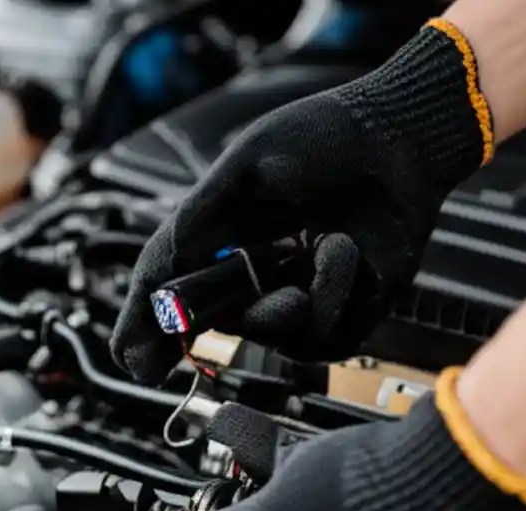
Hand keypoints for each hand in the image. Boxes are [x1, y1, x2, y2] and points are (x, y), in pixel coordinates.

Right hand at [111, 26, 490, 382]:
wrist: (396, 140)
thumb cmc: (322, 140)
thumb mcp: (247, 165)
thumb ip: (202, 211)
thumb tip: (171, 256)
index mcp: (217, 240)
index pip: (170, 291)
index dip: (144, 325)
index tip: (130, 355)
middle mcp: (251, 276)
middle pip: (208, 324)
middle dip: (197, 327)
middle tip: (207, 309)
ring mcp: (294, 300)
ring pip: (267, 332)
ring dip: (292, 292)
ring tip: (329, 237)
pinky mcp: (341, 319)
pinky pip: (320, 335)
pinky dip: (334, 290)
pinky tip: (348, 248)